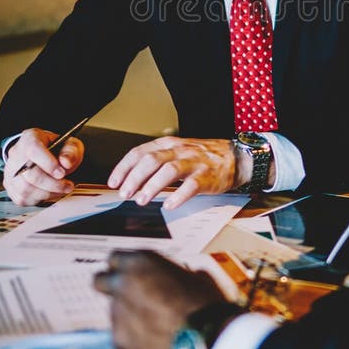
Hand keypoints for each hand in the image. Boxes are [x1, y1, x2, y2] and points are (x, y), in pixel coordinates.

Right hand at [3, 128, 83, 204]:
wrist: (43, 154)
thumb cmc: (55, 148)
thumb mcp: (69, 144)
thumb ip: (71, 151)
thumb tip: (66, 162)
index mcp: (30, 138)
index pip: (33, 150)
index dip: (48, 164)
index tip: (62, 173)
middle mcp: (16, 154)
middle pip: (30, 174)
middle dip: (53, 184)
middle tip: (67, 185)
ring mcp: (10, 171)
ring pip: (26, 189)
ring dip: (48, 193)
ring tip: (60, 189)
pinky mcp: (10, 187)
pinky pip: (23, 198)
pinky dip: (39, 199)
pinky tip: (50, 192)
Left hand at [93, 250, 224, 348]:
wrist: (207, 338)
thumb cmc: (205, 301)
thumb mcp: (193, 276)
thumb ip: (173, 275)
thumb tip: (175, 281)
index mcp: (140, 261)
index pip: (115, 258)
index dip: (124, 267)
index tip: (133, 274)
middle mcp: (122, 284)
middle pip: (99, 281)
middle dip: (110, 287)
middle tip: (129, 296)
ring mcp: (117, 314)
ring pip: (114, 311)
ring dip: (128, 315)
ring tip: (154, 325)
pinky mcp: (119, 341)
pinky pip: (122, 336)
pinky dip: (134, 338)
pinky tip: (154, 341)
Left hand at [108, 135, 255, 208]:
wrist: (234, 158)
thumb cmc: (202, 157)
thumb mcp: (177, 152)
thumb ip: (156, 162)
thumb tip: (131, 180)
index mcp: (168, 144)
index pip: (140, 152)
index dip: (124, 167)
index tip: (114, 182)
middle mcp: (179, 150)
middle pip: (151, 160)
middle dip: (134, 178)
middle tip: (125, 193)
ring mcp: (194, 162)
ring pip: (169, 170)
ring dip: (152, 185)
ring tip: (142, 200)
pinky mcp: (207, 176)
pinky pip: (191, 185)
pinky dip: (178, 195)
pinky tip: (169, 205)